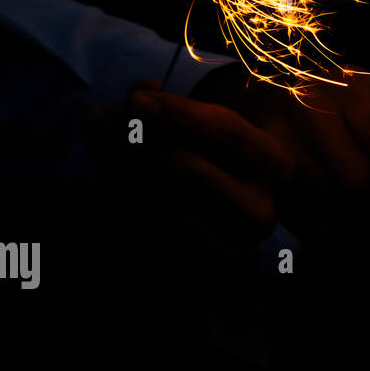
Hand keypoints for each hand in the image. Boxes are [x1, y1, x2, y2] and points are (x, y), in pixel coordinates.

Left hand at [83, 79, 295, 245]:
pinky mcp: (192, 279)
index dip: (178, 112)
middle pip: (184, 168)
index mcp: (273, 165)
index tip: (135, 98)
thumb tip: (139, 92)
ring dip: (116, 175)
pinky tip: (106, 193)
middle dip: (133, 142)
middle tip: (97, 120)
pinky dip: (117, 213)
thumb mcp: (193, 138)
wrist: (203, 252)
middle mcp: (261, 209)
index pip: (225, 131)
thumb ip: (166, 114)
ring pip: (156, 205)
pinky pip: (144, 240)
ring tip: (98, 153)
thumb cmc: (200, 178)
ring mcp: (232, 250)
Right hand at [192, 66, 369, 225]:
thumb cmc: (337, 104)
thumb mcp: (368, 105)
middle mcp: (307, 104)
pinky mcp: (252, 168)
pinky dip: (320, 228)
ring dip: (351, 222)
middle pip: (357, 177)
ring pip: (326, 202)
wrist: (264, 89)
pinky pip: (296, 213)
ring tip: (361, 220)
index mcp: (348, 86)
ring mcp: (274, 133)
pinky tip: (331, 223)